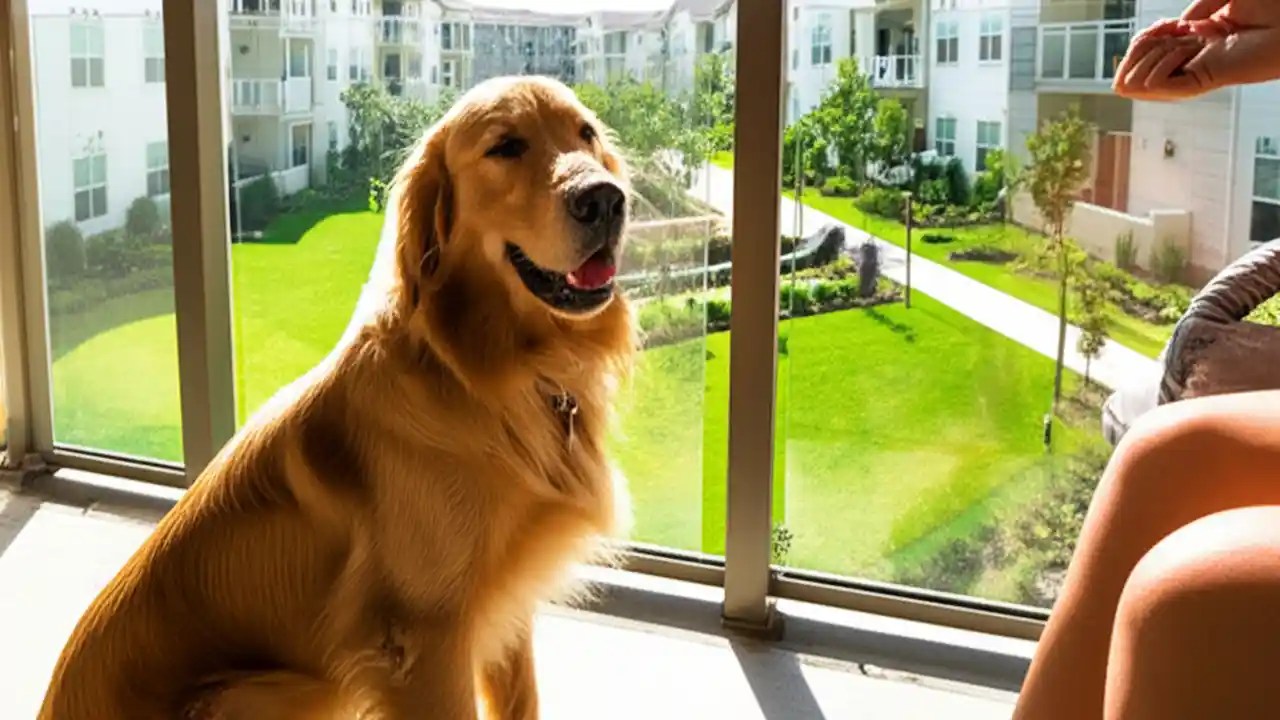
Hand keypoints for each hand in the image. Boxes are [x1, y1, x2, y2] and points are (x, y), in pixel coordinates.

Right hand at [1113, 0, 1279, 100]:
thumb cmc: (1269, 6)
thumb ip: (1194, 12)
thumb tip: (1175, 29)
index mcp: (1195, 47)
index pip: (1144, 55)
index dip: (1144, 39)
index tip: (1169, 23)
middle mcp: (1191, 65)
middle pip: (1132, 73)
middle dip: (1139, 47)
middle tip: (1169, 30)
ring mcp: (1194, 76)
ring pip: (1136, 84)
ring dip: (1147, 56)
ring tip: (1179, 40)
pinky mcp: (1201, 83)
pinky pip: (1156, 85)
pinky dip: (1161, 64)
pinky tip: (1186, 47)